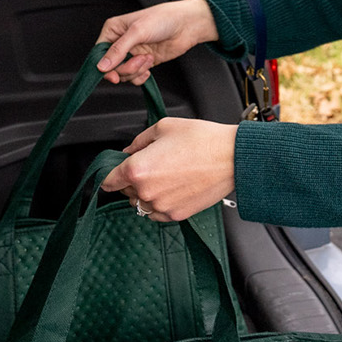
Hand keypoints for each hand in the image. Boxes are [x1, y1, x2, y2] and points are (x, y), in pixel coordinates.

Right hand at [96, 0, 218, 84]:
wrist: (186, 25)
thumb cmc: (163, 19)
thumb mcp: (137, 31)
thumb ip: (118, 50)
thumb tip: (101, 65)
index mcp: (113, 30)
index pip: (99, 53)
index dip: (104, 66)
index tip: (112, 75)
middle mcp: (121, 42)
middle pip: (111, 67)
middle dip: (125, 68)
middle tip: (138, 61)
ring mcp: (132, 53)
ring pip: (123, 73)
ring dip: (136, 70)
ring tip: (148, 58)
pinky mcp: (143, 62)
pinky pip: (134, 77)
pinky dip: (141, 76)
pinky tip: (149, 67)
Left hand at [101, 118, 238, 220]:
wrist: (232, 157)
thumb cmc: (202, 139)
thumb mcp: (164, 127)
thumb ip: (139, 141)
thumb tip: (128, 152)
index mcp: (137, 169)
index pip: (108, 180)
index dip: (110, 174)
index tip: (113, 172)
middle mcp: (145, 191)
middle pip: (125, 192)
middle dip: (132, 180)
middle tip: (152, 166)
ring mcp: (161, 206)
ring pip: (140, 204)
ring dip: (145, 194)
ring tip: (165, 177)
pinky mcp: (176, 215)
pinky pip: (157, 214)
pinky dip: (160, 204)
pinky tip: (172, 189)